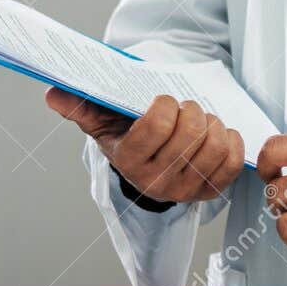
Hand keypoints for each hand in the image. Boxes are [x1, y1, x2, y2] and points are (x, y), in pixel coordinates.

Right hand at [46, 88, 243, 203]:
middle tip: (186, 106)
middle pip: (190, 133)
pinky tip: (220, 132)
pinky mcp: (209, 191)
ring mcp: (185, 190)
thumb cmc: (126, 136)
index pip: (158, 125)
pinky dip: (232, 140)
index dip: (167, 103)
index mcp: (129, 162)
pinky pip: (233, 162)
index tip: (164, 99)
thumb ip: (80, 106)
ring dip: (213, 123)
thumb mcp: (101, 121)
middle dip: (192, 109)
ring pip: (215, 145)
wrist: (146, 167)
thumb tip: (53, 94)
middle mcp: (156, 183)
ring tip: (202, 119)